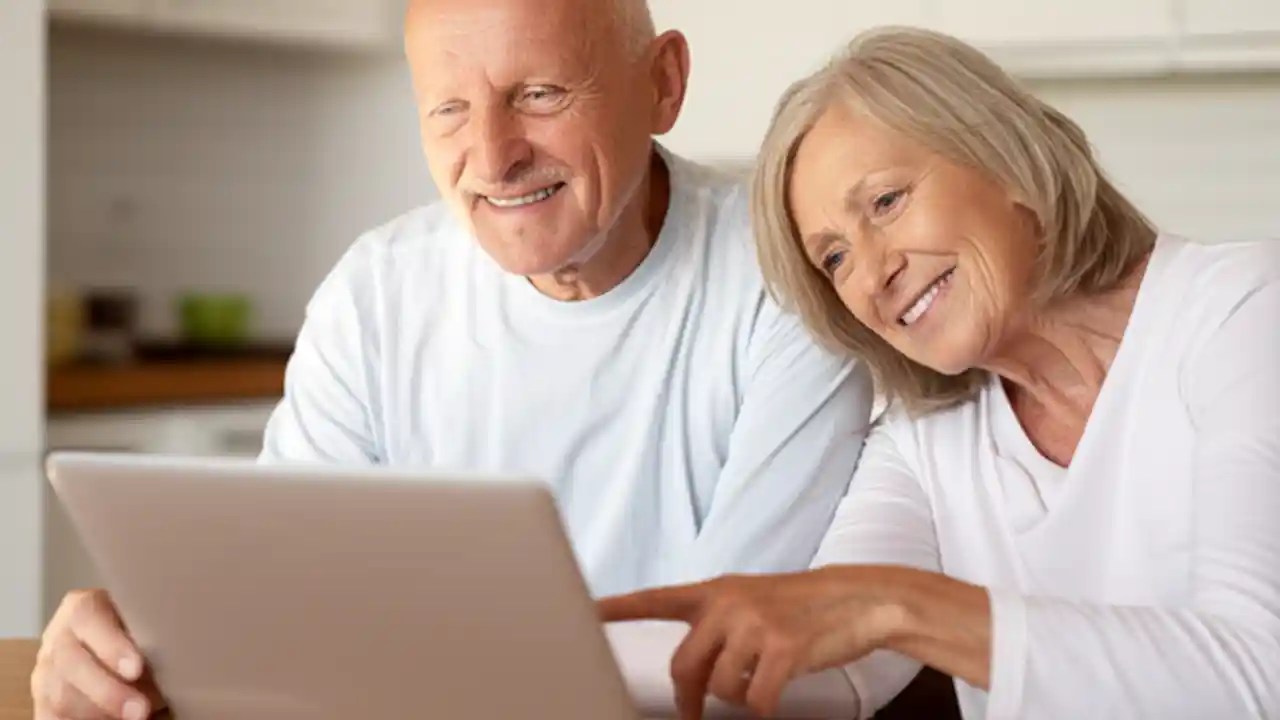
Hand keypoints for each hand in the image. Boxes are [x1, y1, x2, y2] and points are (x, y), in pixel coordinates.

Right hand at [32, 589, 165, 719]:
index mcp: (84, 607)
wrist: (115, 656)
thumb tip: (179, 659)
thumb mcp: (149, 631)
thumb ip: (154, 638)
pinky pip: (53, 716)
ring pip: (60, 694)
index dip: (110, 645)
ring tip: (134, 718)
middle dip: (107, 691)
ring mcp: (46, 670)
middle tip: (140, 709)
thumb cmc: (143, 638)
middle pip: (71, 662)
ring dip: (97, 711)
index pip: (88, 617)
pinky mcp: (41, 700)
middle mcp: (59, 636)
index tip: (136, 668)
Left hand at [598, 567, 910, 719]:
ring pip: (720, 689)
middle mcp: (728, 604)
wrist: (859, 598)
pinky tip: (775, 694)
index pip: (655, 599)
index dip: (616, 608)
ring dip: (737, 698)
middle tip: (692, 712)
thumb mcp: (751, 601)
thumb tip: (690, 675)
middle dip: (689, 697)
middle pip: (684, 666)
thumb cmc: (801, 606)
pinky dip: (763, 708)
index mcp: (715, 591)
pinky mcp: (782, 648)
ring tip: (760, 681)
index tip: (585, 612)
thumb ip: (716, 625)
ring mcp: (755, 625)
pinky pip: (754, 701)